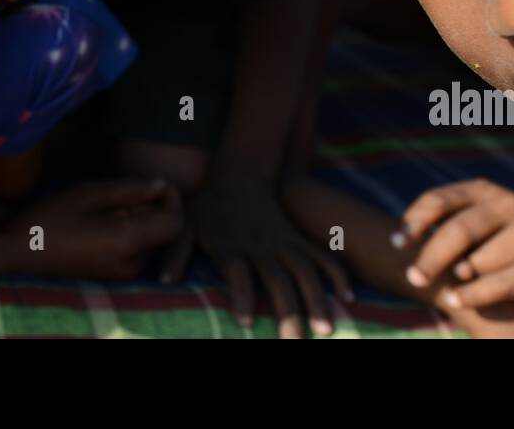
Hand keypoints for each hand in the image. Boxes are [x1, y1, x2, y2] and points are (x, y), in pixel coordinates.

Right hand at [0, 179, 183, 279]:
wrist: (16, 253)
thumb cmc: (48, 219)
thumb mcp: (88, 194)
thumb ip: (129, 190)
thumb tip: (163, 185)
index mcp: (126, 243)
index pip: (176, 224)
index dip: (173, 200)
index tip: (156, 183)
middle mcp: (130, 264)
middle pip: (163, 231)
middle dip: (152, 206)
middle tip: (124, 190)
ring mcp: (122, 273)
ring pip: (149, 238)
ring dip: (138, 217)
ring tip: (107, 204)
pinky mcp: (113, 275)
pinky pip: (135, 248)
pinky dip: (129, 230)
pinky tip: (102, 220)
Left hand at [162, 177, 354, 337]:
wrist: (239, 172)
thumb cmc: (209, 204)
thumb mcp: (186, 224)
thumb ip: (176, 251)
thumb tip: (164, 279)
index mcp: (231, 246)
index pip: (238, 273)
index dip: (243, 297)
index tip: (247, 322)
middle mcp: (260, 247)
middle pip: (277, 279)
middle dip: (288, 311)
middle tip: (294, 342)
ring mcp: (283, 242)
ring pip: (305, 271)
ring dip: (317, 299)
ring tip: (327, 328)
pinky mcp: (297, 239)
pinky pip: (321, 255)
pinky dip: (336, 273)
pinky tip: (348, 296)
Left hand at [395, 179, 513, 309]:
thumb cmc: (512, 237)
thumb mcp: (484, 220)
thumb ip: (451, 225)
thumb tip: (402, 244)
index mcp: (485, 190)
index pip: (440, 199)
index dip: (415, 221)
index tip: (396, 244)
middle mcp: (510, 203)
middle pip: (458, 229)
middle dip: (431, 256)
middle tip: (413, 278)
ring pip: (480, 260)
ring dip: (458, 278)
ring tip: (449, 288)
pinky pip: (504, 283)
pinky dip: (476, 294)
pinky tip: (457, 301)